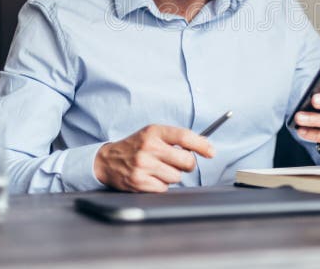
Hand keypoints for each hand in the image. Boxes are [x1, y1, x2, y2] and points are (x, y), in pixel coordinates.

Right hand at [93, 125, 214, 191]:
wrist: (108, 160)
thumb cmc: (137, 146)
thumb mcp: (154, 134)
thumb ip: (176, 138)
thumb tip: (204, 145)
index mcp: (154, 132)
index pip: (184, 136)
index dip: (202, 145)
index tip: (211, 152)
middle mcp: (149, 147)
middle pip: (186, 160)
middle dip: (187, 164)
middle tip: (179, 162)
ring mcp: (143, 165)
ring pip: (177, 176)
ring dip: (172, 175)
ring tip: (158, 169)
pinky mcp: (139, 182)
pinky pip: (164, 188)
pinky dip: (161, 185)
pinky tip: (151, 177)